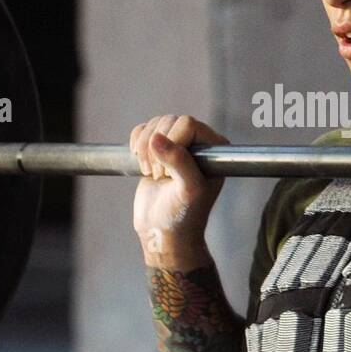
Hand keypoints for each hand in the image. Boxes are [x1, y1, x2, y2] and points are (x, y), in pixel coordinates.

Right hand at [129, 114, 228, 260]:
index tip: (167, 171)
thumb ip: (178, 163)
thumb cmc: (184, 215)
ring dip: (144, 149)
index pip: (188, 123)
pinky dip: (136, 145)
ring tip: (151, 174)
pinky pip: (142, 130)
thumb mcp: (188, 190)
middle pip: (168, 121)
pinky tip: (142, 166)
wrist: (162, 231)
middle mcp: (198, 141)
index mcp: (214, 147)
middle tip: (159, 176)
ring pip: (154, 124)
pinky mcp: (157, 148)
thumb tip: (156, 138)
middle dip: (156, 149)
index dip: (172, 142)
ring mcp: (177, 143)